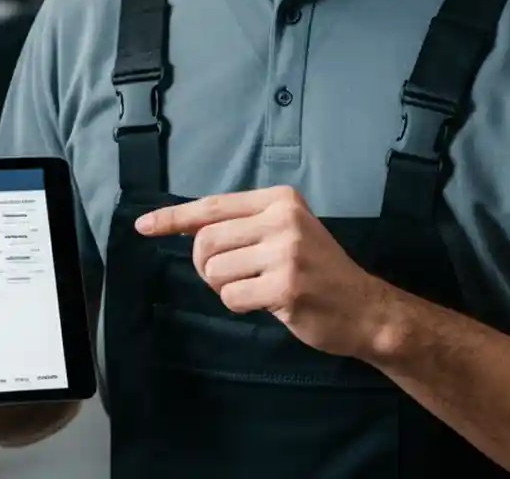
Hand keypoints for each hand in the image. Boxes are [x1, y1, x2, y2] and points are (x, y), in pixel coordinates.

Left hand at [135, 186, 396, 358]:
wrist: (366, 309)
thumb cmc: (317, 271)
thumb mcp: (284, 232)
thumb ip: (241, 225)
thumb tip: (184, 227)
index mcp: (280, 200)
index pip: (212, 206)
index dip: (173, 218)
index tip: (143, 226)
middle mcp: (282, 219)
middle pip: (206, 242)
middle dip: (206, 267)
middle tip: (231, 277)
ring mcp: (286, 252)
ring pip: (215, 272)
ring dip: (225, 288)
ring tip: (256, 288)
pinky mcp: (286, 286)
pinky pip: (231, 297)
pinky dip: (239, 305)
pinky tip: (267, 303)